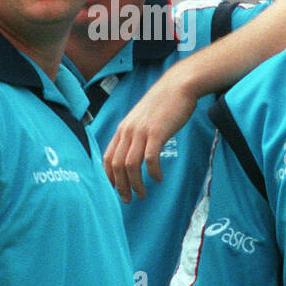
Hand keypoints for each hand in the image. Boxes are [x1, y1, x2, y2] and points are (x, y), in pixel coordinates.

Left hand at [102, 69, 198, 201]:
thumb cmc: (163, 104)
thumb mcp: (141, 118)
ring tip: (143, 193)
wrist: (178, 86)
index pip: (107, 157)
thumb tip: (133, 151)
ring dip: (135, 184)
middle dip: (121, 186)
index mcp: (123, 129)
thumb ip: (135, 133)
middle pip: (117, 165)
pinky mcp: (157, 133)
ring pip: (131, 165)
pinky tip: (158, 178)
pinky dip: (153, 172)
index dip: (109, 177)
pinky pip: (150, 159)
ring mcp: (141, 132)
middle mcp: (128, 131)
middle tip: (129, 199)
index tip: (116, 190)